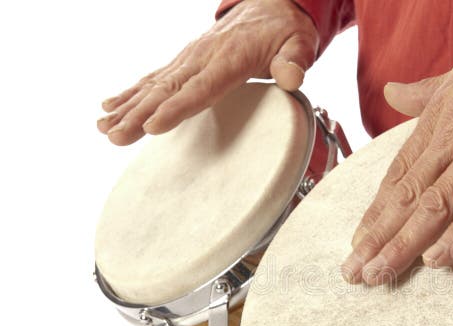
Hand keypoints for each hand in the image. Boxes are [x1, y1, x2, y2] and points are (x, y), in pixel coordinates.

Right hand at [96, 0, 318, 145]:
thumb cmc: (285, 31)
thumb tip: (292, 78)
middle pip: (167, 90)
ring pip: (153, 85)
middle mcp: (202, 57)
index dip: (176, 108)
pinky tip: (109, 108)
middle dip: (139, 114)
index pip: (201, 88)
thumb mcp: (299, 44)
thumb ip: (294, 62)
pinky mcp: (184, 61)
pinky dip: (130, 93)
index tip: (153, 126)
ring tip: (104, 128)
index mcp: (230, 59)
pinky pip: (153, 78)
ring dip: (127, 107)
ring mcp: (189, 58)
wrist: (271, 6)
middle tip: (116, 136)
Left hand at [341, 0, 452, 284]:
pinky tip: (437, 259)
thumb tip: (392, 92)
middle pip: (404, 197)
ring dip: (401, 244)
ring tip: (377, 275)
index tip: (358, 241)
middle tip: (353, 272)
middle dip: (376, 238)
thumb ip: (426, 92)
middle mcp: (451, 139)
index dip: (376, 212)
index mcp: (438, 122)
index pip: (397, 175)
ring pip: (431, 205)